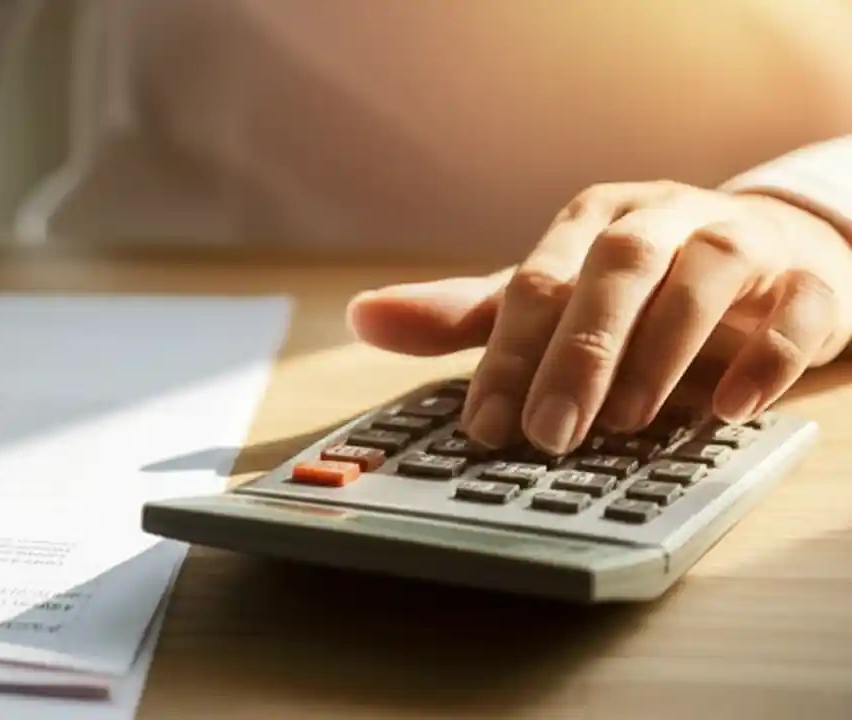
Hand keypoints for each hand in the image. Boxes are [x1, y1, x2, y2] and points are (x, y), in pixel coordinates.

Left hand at [348, 181, 851, 453]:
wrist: (766, 254)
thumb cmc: (636, 287)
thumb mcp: (551, 296)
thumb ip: (471, 316)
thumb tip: (363, 316)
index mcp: (589, 223)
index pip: (538, 283)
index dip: (509, 356)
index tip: (483, 426)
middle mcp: (659, 220)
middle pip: (615, 272)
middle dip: (577, 354)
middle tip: (548, 434)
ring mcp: (737, 242)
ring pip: (703, 277)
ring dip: (662, 351)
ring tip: (627, 423)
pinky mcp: (806, 279)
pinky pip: (797, 307)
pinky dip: (768, 355)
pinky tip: (733, 408)